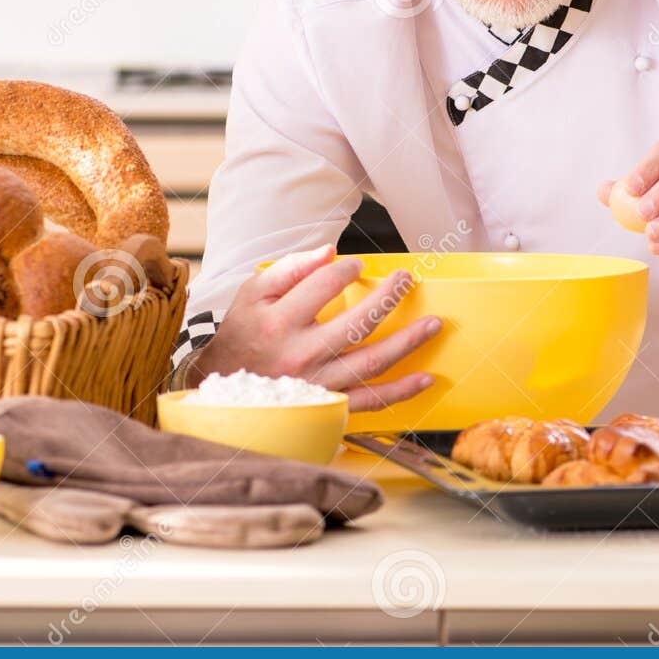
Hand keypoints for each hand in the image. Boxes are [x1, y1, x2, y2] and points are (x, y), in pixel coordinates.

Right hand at [188, 243, 441, 411]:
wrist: (225, 387)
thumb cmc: (243, 335)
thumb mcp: (252, 294)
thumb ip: (290, 269)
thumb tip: (330, 252)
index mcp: (277, 321)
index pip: (322, 285)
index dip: (346, 270)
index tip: (356, 266)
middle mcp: (298, 354)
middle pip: (357, 323)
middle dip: (389, 298)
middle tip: (407, 281)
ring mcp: (316, 384)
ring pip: (371, 362)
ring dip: (408, 342)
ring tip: (433, 324)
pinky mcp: (327, 407)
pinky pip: (370, 402)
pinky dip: (401, 392)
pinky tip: (425, 378)